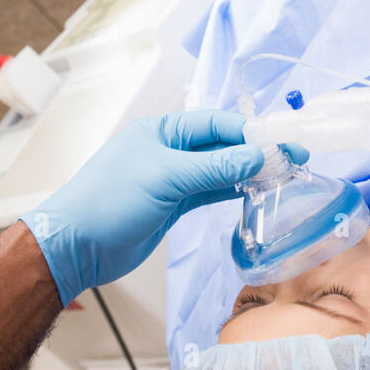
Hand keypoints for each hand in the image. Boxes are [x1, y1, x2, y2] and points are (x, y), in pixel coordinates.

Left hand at [21, 109, 307, 305]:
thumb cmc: (112, 201)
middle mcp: (169, 150)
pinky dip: (232, 191)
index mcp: (163, 131)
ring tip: (283, 176)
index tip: (282, 142)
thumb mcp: (166, 178)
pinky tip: (255, 193)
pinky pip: (209, 192)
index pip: (216, 123)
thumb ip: (214, 168)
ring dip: (247, 173)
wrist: (75, 246)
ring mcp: (171, 179)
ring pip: (218, 170)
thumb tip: (258, 156)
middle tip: (294, 159)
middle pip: (221, 146)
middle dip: (255, 151)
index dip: (250, 132)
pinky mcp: (172, 205)